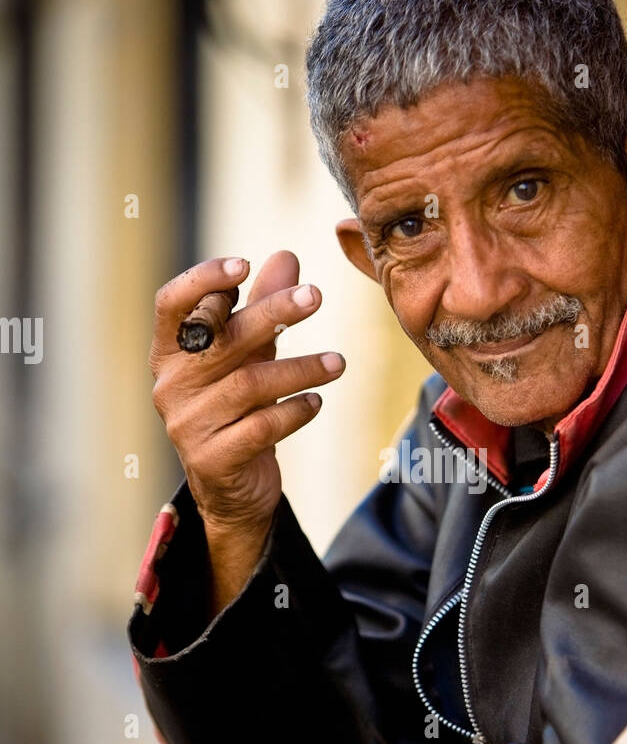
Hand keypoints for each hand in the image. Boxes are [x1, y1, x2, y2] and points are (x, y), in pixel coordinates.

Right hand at [149, 251, 345, 608]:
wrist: (230, 488)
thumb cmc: (236, 406)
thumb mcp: (249, 354)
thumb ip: (262, 306)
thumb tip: (287, 255)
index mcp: (170, 352)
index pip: (172, 305)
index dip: (203, 280)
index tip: (244, 264)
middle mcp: (171, 386)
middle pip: (222, 340)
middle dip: (272, 313)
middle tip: (316, 295)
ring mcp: (188, 425)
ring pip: (249, 385)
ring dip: (300, 368)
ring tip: (338, 363)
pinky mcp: (213, 460)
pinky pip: (260, 428)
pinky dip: (294, 412)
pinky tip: (317, 402)